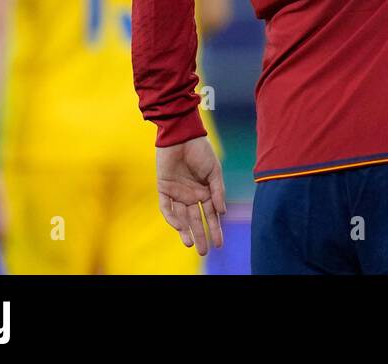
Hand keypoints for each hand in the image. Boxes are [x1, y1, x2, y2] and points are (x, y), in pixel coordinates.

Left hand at [156, 136, 225, 254]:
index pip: (211, 215)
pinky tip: (179, 226)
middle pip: (196, 220)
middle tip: (204, 251)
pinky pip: (167, 207)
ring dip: (185, 231)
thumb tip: (222, 212)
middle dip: (201, 235)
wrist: (182, 136)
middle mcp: (192, 195)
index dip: (216, 229)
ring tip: (190, 244)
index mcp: (206, 192)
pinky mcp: (164, 188)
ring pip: (181, 217)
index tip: (220, 244)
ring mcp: (178, 193)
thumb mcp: (215, 171)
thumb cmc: (201, 151)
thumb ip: (218, 191)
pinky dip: (172, 217)